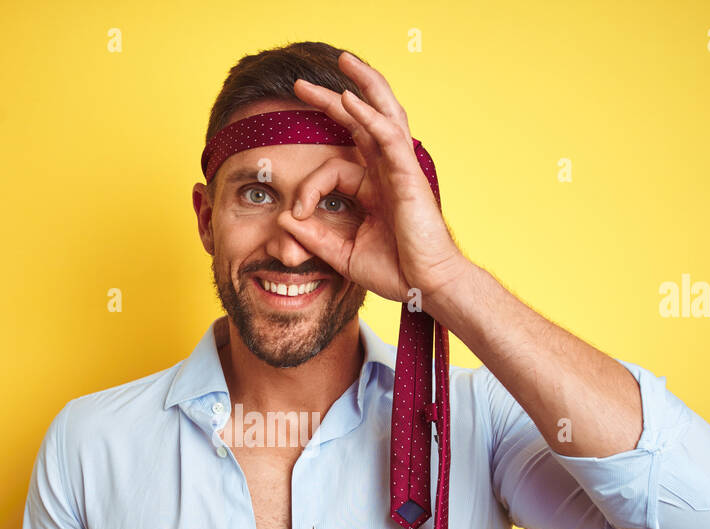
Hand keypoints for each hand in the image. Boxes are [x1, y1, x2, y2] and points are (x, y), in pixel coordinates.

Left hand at [281, 51, 466, 308]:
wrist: (426, 287)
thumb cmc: (396, 271)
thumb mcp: (343, 253)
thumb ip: (314, 235)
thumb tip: (283, 219)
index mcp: (373, 186)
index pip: (333, 167)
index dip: (309, 187)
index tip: (296, 214)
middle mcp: (387, 171)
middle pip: (359, 121)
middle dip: (331, 99)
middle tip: (299, 84)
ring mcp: (399, 169)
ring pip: (382, 114)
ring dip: (362, 85)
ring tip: (343, 61)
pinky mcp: (407, 176)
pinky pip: (388, 137)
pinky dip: (369, 115)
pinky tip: (350, 99)